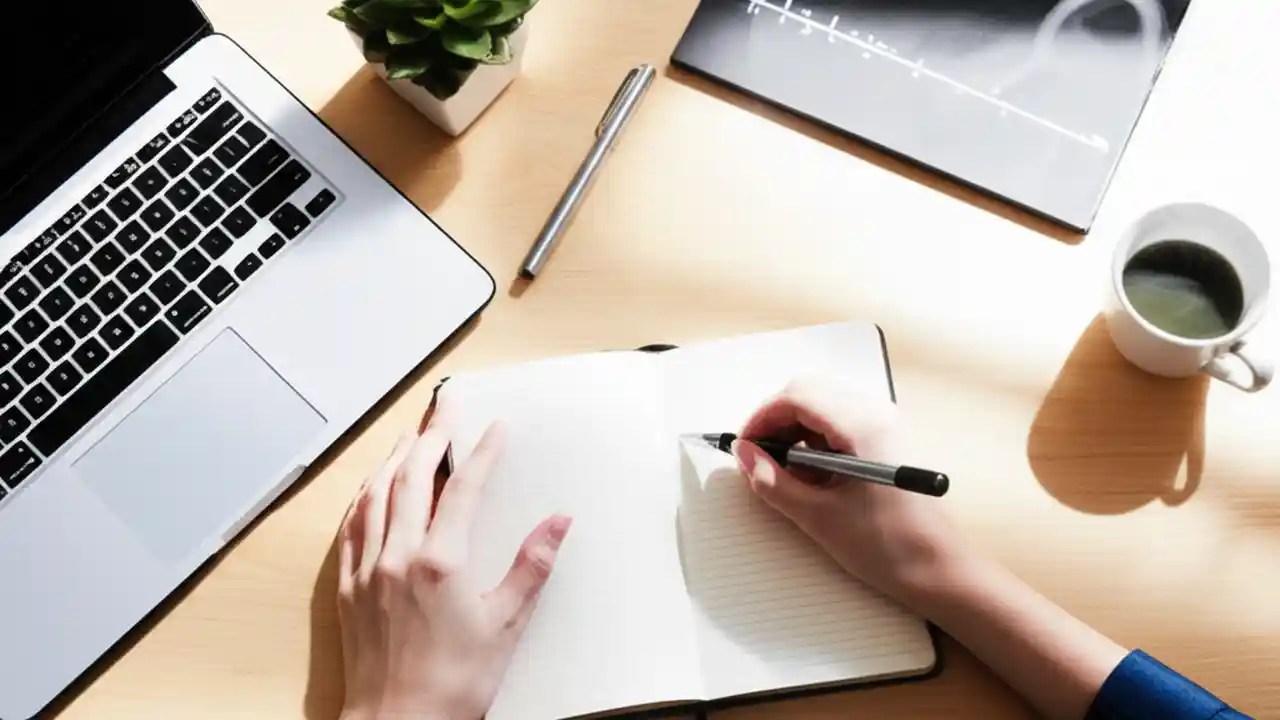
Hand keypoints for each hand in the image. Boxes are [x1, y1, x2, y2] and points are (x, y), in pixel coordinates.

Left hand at [337, 407, 571, 719]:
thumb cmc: (452, 685)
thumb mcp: (505, 625)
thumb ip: (531, 567)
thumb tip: (558, 523)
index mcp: (440, 562)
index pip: (463, 488)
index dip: (481, 452)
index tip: (494, 428)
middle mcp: (398, 556)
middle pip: (412, 476)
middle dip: (432, 434)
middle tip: (446, 406)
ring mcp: (368, 569)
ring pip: (376, 493)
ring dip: (394, 457)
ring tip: (411, 435)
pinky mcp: (348, 587)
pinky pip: (351, 525)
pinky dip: (364, 496)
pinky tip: (372, 488)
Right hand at [732, 376, 965, 605]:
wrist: (942, 570)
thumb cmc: (891, 548)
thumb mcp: (819, 517)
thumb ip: (773, 482)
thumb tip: (745, 456)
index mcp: (865, 427)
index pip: (798, 396)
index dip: (762, 417)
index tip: (745, 447)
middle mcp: (879, 415)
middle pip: (811, 392)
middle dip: (776, 421)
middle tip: (759, 459)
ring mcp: (888, 424)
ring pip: (825, 406)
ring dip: (796, 432)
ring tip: (787, 474)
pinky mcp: (890, 440)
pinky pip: (842, 423)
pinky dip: (817, 441)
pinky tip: (814, 477)